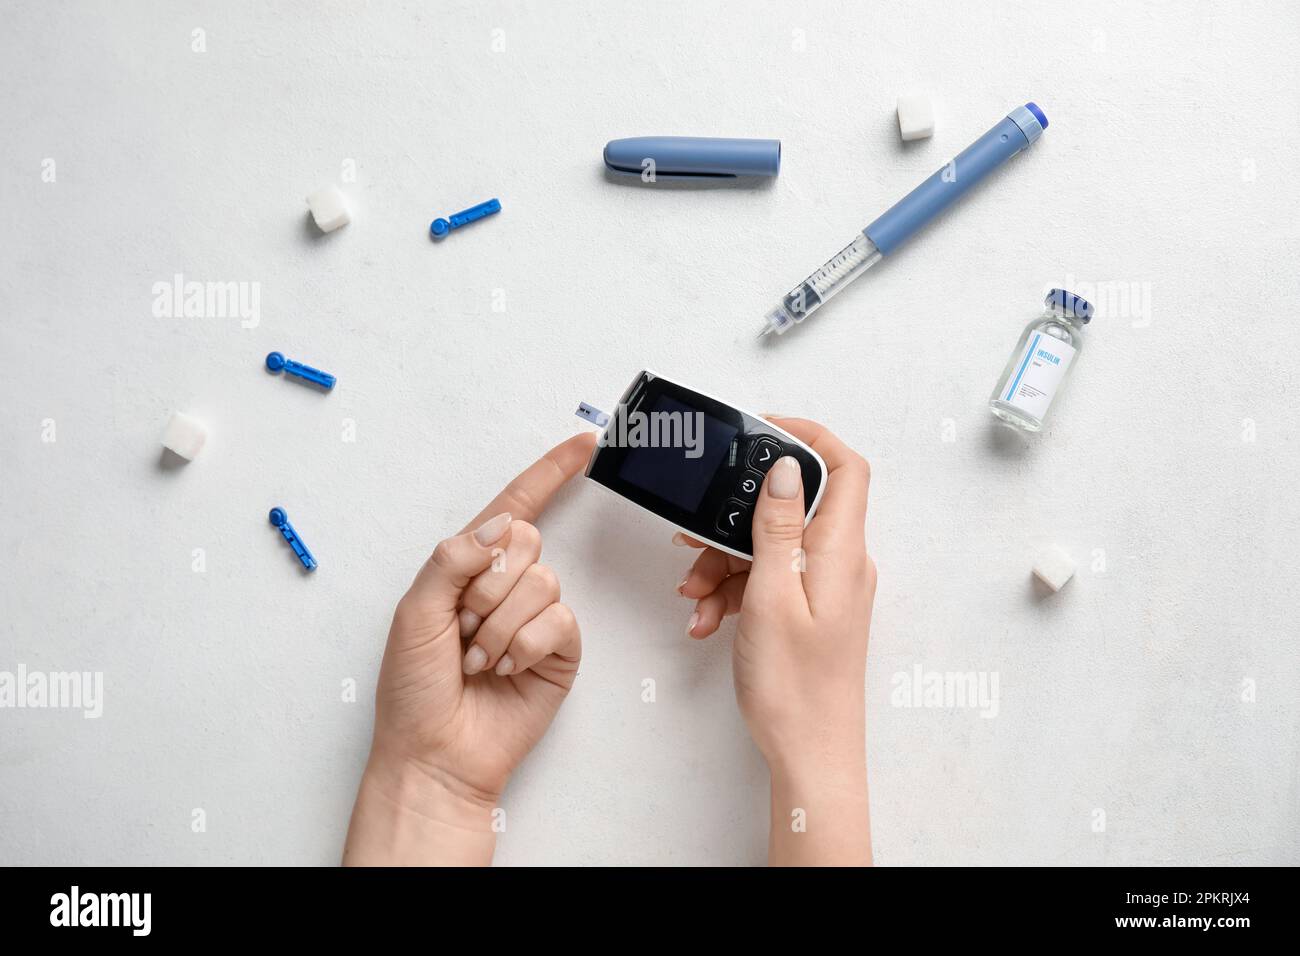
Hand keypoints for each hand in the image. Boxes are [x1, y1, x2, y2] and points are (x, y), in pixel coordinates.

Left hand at [344, 432, 595, 865]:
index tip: (584, 443)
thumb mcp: (413, 612)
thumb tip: (500, 525)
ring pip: (542, 581)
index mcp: (467, 567)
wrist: (435, 752)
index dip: (549, 473)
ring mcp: (535, 616)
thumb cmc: (414, 689)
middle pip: (524, 540)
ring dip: (501, 624)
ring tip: (479, 658)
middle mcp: (505, 585)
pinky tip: (506, 669)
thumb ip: (451, 560)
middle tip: (463, 627)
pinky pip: (559, 619)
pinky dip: (525, 644)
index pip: (514, 507)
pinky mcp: (559, 648)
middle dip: (486, 586)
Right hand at [675, 418, 874, 864]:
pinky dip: (734, 590)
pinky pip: (769, 580)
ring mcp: (825, 587)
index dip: (807, 437)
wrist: (810, 756)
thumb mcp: (772, 594)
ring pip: (771, 546)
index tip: (760, 431)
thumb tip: (786, 466)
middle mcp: (841, 562)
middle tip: (698, 537)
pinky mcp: (809, 610)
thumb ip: (778, 526)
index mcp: (841, 550)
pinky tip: (707, 617)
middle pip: (793, 507)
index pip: (844, 466)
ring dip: (725, 562)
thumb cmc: (796, 687)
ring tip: (695, 593)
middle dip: (737, 517)